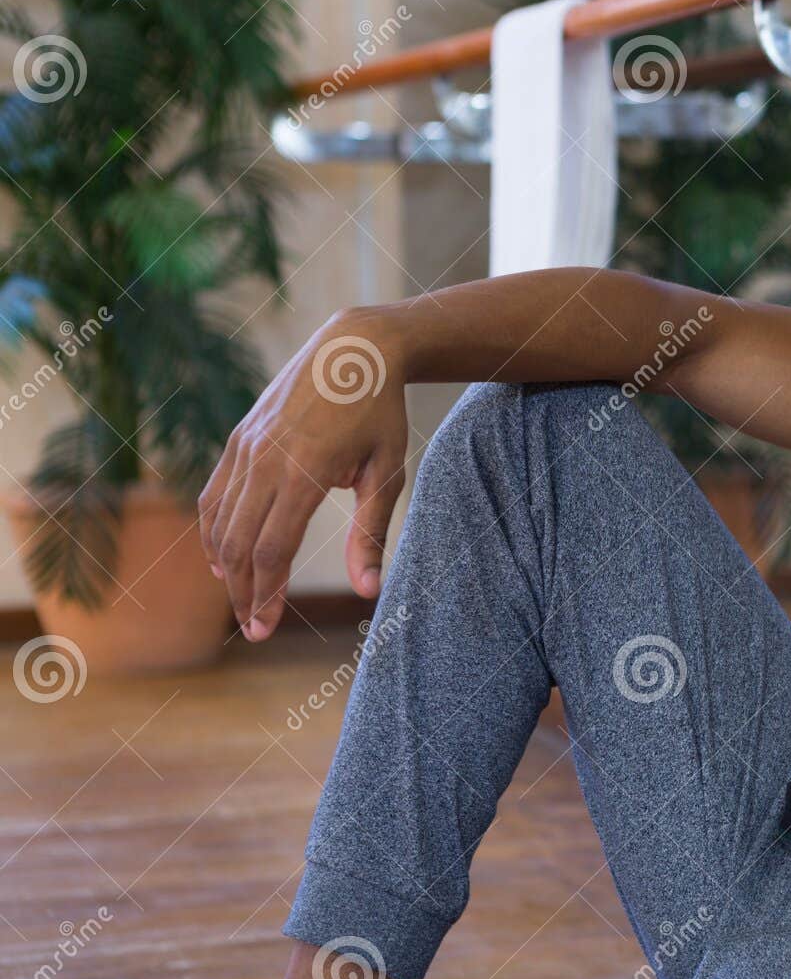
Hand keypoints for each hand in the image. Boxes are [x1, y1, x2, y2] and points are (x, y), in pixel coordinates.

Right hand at [199, 309, 408, 640]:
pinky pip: (214, 494)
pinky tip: (223, 559)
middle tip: (255, 628)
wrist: (352, 350)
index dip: (265, 594)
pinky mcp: (238, 439)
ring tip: (242, 600)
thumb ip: (371, 534)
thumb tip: (370, 591)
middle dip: (244, 592)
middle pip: (239, 544)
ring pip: (220, 521)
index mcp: (304, 472)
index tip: (265, 628)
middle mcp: (265, 460)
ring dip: (226, 567)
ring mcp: (246, 447)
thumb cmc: (379, 414)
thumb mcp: (388, 473)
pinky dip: (213, 530)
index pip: (271, 549)